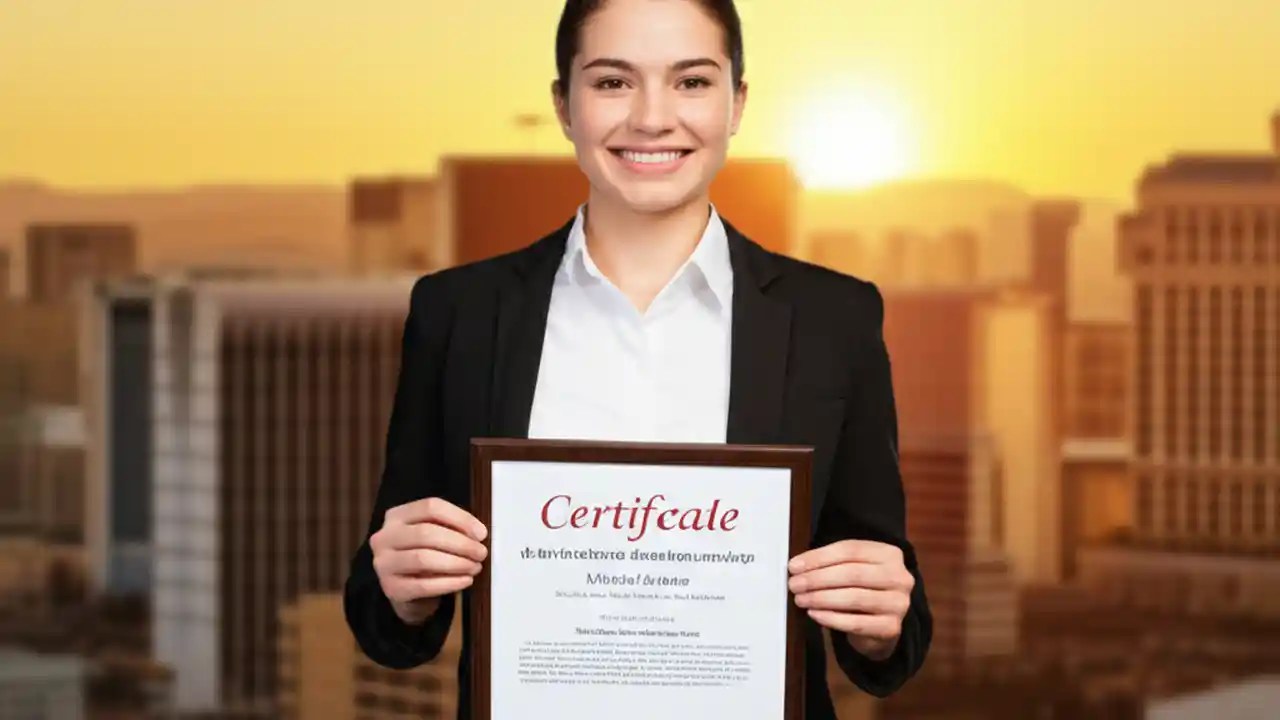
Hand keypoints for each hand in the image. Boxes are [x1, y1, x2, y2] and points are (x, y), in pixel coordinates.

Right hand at [371, 497, 488, 625]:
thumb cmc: (425, 556)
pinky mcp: (391, 588)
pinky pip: (423, 585)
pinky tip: (465, 581)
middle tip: (481, 553)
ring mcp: (384, 563)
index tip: (481, 533)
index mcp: (397, 516)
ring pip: (423, 558)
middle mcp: (384, 537)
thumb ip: (451, 528)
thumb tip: (478, 534)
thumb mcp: (434, 536)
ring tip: (475, 567)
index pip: (430, 507)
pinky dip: (449, 583)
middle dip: (460, 543)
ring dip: (456, 563)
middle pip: (426, 533)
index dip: (460, 518)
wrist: (407, 591)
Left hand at [787, 539, 912, 661]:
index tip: (794, 566)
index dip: (819, 557)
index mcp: (889, 554)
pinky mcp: (891, 628)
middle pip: (852, 573)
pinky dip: (831, 618)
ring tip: (801, 599)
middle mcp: (899, 577)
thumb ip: (831, 563)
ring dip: (821, 598)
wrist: (881, 624)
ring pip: (854, 598)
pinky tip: (814, 614)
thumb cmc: (861, 590)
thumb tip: (797, 566)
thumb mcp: (852, 569)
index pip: (850, 550)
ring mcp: (898, 603)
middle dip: (817, 578)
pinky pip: (856, 623)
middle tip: (794, 584)